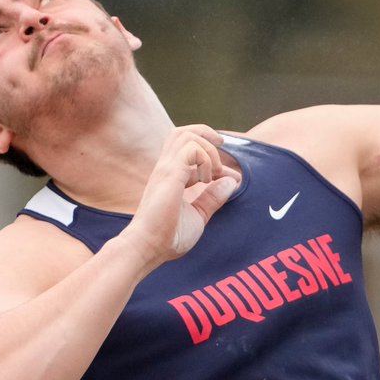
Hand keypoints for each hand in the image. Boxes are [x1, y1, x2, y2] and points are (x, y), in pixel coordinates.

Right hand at [125, 125, 240, 269]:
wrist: (149, 247)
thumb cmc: (169, 237)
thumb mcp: (198, 215)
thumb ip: (213, 198)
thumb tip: (231, 182)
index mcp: (170, 177)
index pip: (187, 150)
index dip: (212, 157)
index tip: (229, 177)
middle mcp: (166, 168)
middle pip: (182, 133)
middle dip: (206, 134)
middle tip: (222, 147)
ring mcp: (166, 169)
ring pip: (186, 135)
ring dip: (208, 149)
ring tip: (213, 172)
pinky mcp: (170, 173)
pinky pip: (192, 149)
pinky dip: (205, 159)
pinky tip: (206, 179)